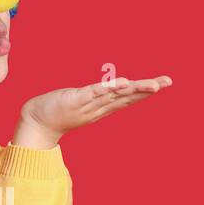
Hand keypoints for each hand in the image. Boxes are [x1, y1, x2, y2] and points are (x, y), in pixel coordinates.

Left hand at [14, 75, 172, 146]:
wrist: (35, 123)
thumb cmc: (57, 111)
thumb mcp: (80, 103)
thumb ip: (94, 98)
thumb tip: (105, 91)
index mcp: (101, 107)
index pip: (127, 97)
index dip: (145, 91)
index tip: (164, 83)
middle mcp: (98, 107)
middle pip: (127, 96)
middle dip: (148, 89)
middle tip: (167, 82)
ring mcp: (88, 104)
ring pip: (116, 95)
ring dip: (135, 89)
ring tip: (154, 84)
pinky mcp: (76, 100)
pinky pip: (95, 92)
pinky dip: (110, 88)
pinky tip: (123, 83)